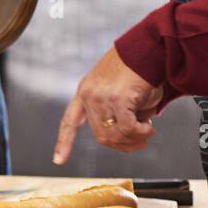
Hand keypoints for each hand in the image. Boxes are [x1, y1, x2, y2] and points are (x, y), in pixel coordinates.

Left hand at [54, 46, 163, 163]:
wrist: (149, 46)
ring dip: (134, 139)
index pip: (70, 121)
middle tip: (141, 143)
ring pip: (115, 134)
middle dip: (123, 144)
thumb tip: (127, 135)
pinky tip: (150, 127)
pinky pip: (128, 128)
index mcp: (85, 91)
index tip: (58, 160)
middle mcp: (89, 95)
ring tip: (148, 132)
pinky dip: (140, 132)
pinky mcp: (118, 98)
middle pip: (101, 135)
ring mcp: (101, 97)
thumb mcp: (119, 89)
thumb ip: (117, 111)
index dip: (64, 142)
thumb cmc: (138, 67)